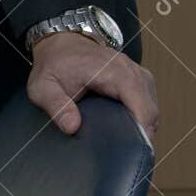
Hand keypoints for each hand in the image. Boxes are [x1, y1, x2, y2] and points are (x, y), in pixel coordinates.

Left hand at [27, 32, 159, 138]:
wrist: (61, 43)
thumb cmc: (53, 64)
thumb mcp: (43, 86)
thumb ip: (55, 105)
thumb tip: (72, 127)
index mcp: (113, 71)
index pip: (141, 106)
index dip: (140, 131)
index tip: (130, 150)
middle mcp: (131, 70)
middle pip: (150, 111)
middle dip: (140, 133)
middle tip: (122, 152)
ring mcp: (138, 73)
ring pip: (151, 108)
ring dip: (141, 125)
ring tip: (122, 141)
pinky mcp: (139, 78)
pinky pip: (148, 102)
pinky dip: (140, 116)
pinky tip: (124, 127)